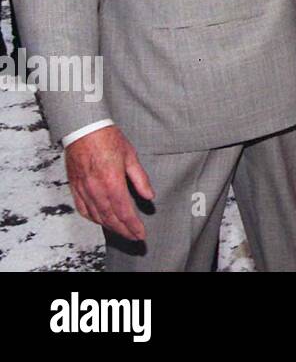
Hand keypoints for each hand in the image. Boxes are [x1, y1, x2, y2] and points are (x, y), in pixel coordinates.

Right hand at [65, 126, 154, 241]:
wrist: (84, 129)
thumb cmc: (108, 138)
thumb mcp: (131, 156)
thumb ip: (140, 178)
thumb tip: (149, 196)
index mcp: (112, 181)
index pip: (124, 211)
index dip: (133, 225)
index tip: (141, 234)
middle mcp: (96, 189)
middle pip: (110, 218)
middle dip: (124, 230)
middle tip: (134, 237)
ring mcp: (83, 189)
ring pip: (96, 216)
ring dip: (110, 226)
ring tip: (122, 231)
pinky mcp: (75, 187)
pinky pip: (83, 209)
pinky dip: (93, 218)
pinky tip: (101, 220)